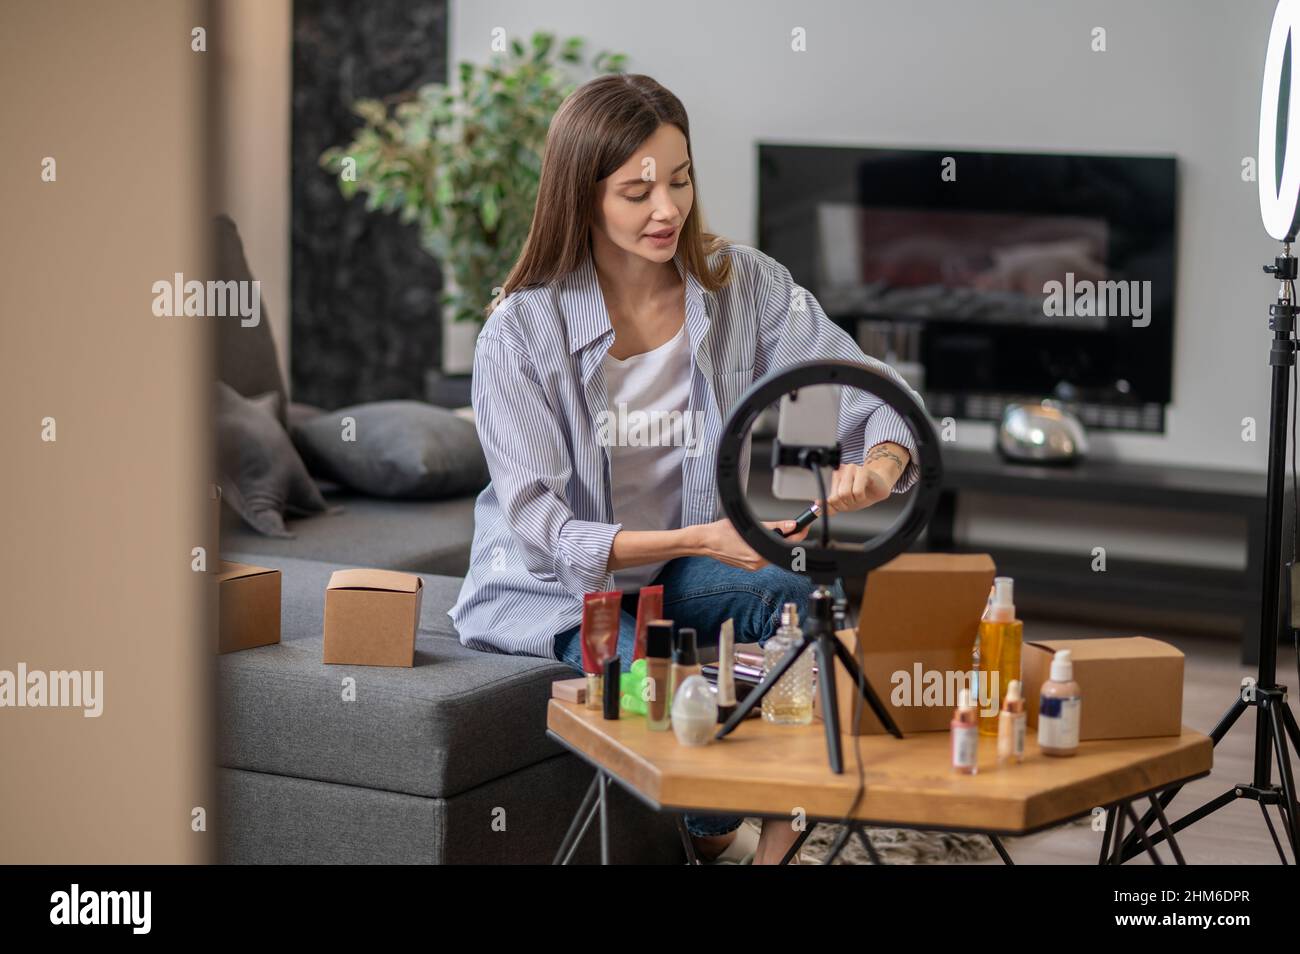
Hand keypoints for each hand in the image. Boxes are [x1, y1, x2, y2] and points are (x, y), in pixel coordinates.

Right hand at [693, 518, 810, 570]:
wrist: (705, 542)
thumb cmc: (721, 532)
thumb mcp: (749, 524)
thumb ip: (773, 526)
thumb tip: (791, 525)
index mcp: (758, 555)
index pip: (787, 546)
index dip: (798, 534)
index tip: (803, 526)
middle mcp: (757, 564)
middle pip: (781, 550)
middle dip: (788, 538)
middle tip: (791, 525)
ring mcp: (752, 567)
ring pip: (773, 553)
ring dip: (776, 542)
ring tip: (774, 530)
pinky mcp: (749, 566)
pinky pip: (764, 556)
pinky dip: (766, 547)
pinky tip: (760, 539)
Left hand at [819, 444, 906, 515]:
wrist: (879, 488)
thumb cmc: (862, 492)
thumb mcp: (843, 503)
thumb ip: (830, 506)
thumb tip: (818, 506)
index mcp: (834, 477)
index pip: (829, 498)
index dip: (838, 505)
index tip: (845, 502)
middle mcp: (841, 471)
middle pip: (837, 496)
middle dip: (847, 503)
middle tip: (854, 499)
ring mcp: (852, 469)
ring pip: (845, 494)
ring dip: (855, 500)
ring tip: (859, 495)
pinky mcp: (863, 471)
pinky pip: (857, 491)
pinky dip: (862, 497)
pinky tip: (865, 492)